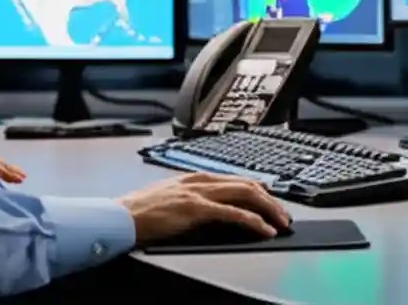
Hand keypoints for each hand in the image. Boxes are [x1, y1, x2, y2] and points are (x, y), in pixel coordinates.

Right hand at [117, 173, 291, 243]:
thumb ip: (193, 199)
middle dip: (271, 200)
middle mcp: (201, 180)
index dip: (260, 191)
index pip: (237, 179)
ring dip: (269, 209)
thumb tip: (214, 210)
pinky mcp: (197, 209)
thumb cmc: (142, 210)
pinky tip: (264, 229)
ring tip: (281, 223)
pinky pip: (233, 213)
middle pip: (247, 184)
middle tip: (284, 215)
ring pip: (246, 194)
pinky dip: (254, 220)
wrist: (123, 216)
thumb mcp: (173, 198)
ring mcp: (199, 193)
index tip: (272, 202)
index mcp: (195, 177)